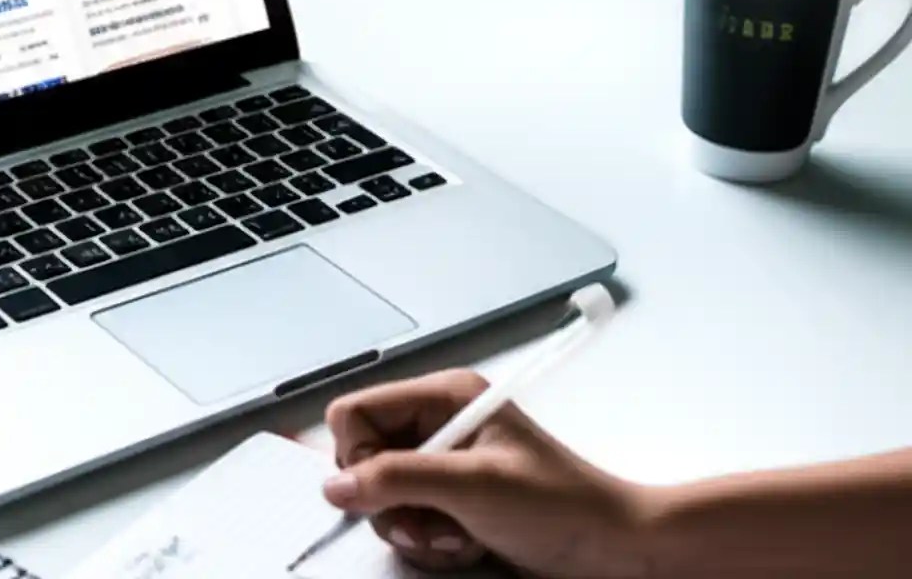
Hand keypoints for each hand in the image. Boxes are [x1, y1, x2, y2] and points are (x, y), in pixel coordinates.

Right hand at [322, 369, 655, 577]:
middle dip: (390, 503)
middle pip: (362, 460)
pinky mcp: (450, 501)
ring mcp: (442, 464)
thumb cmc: (555, 505)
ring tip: (457, 538)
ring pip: (380, 498)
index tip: (386, 492)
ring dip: (413, 529)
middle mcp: (436, 423)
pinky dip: (429, 542)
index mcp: (442, 396)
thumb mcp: (472, 486)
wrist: (612, 548)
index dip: (357, 457)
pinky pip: (406, 522)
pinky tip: (466, 545)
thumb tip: (332, 488)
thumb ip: (397, 480)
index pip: (354, 413)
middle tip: (431, 523)